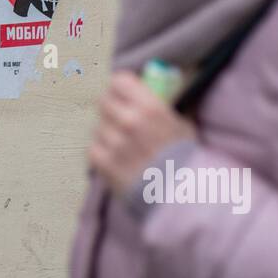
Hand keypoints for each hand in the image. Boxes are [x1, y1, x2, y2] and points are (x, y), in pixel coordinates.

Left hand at [88, 70, 195, 194]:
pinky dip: (101, 153)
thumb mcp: (181, 125)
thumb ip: (162, 107)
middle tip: (121, 121)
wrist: (179, 196)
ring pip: (98, 126)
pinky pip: (93, 148)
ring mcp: (114, 142)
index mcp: (150, 107)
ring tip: (123, 146)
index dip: (120, 89)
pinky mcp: (103, 162)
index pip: (118, 81)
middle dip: (112, 110)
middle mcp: (129, 120)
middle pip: (104, 102)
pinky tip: (116, 159)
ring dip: (108, 134)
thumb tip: (154, 90)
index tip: (123, 96)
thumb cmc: (184, 159)